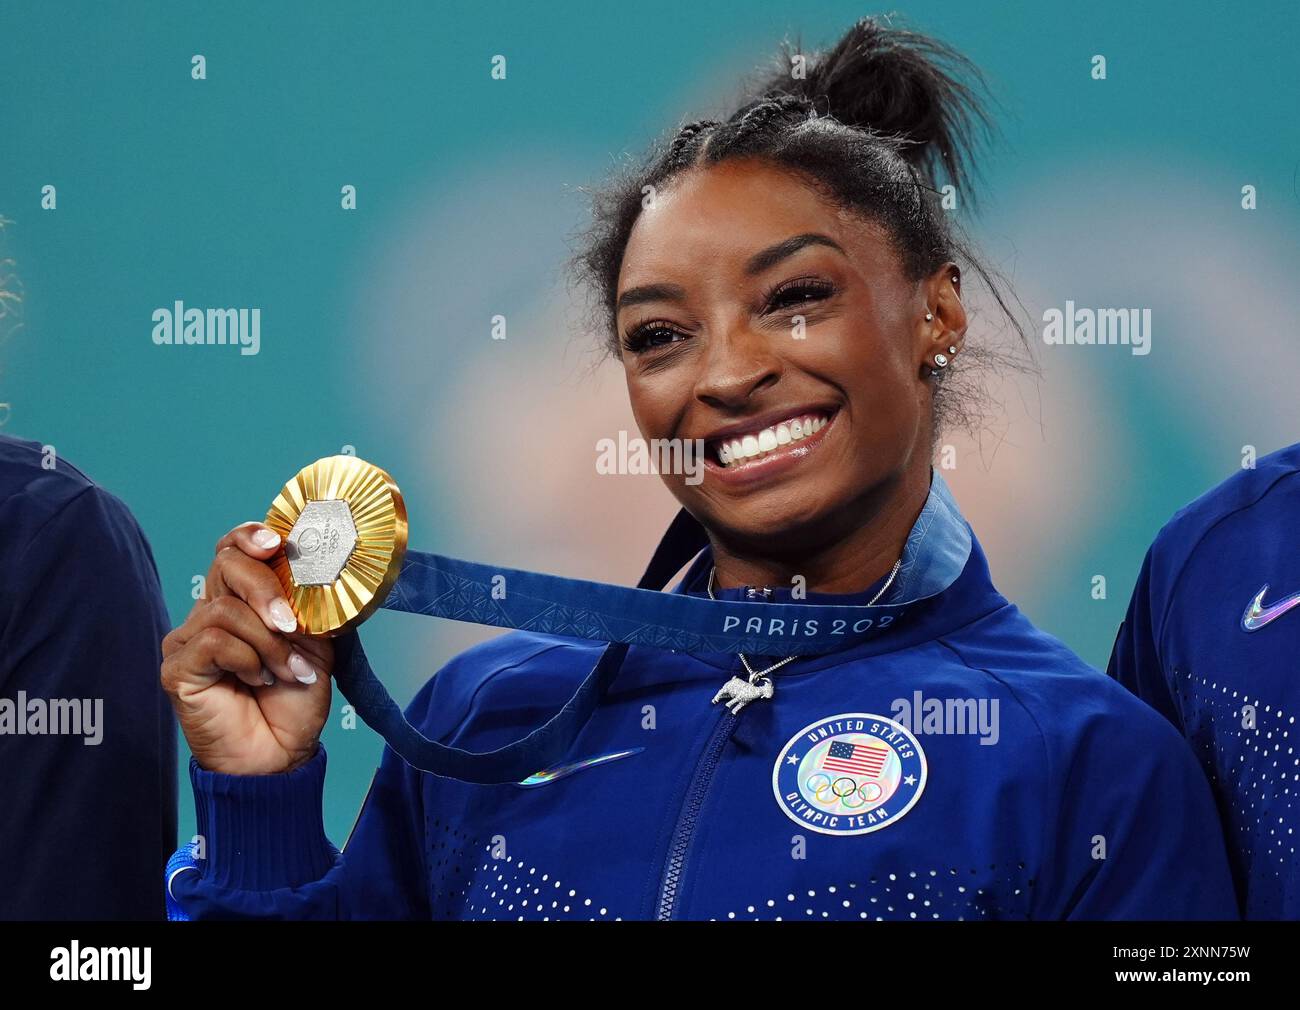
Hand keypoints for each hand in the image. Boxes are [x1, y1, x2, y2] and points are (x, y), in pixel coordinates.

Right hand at [162, 522, 332, 774]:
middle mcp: (211, 614)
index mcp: (243, 601)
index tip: (274, 541)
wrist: (283, 753)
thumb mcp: (317, 642)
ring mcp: (189, 640)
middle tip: (292, 624)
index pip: (233, 551)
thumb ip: (310, 604)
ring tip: (286, 670)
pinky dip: (247, 659)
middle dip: (267, 590)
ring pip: (225, 609)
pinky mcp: (178, 668)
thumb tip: (319, 568)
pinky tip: (258, 680)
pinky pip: (212, 641)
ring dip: (268, 642)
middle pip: (226, 565)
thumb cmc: (295, 699)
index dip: (249, 537)